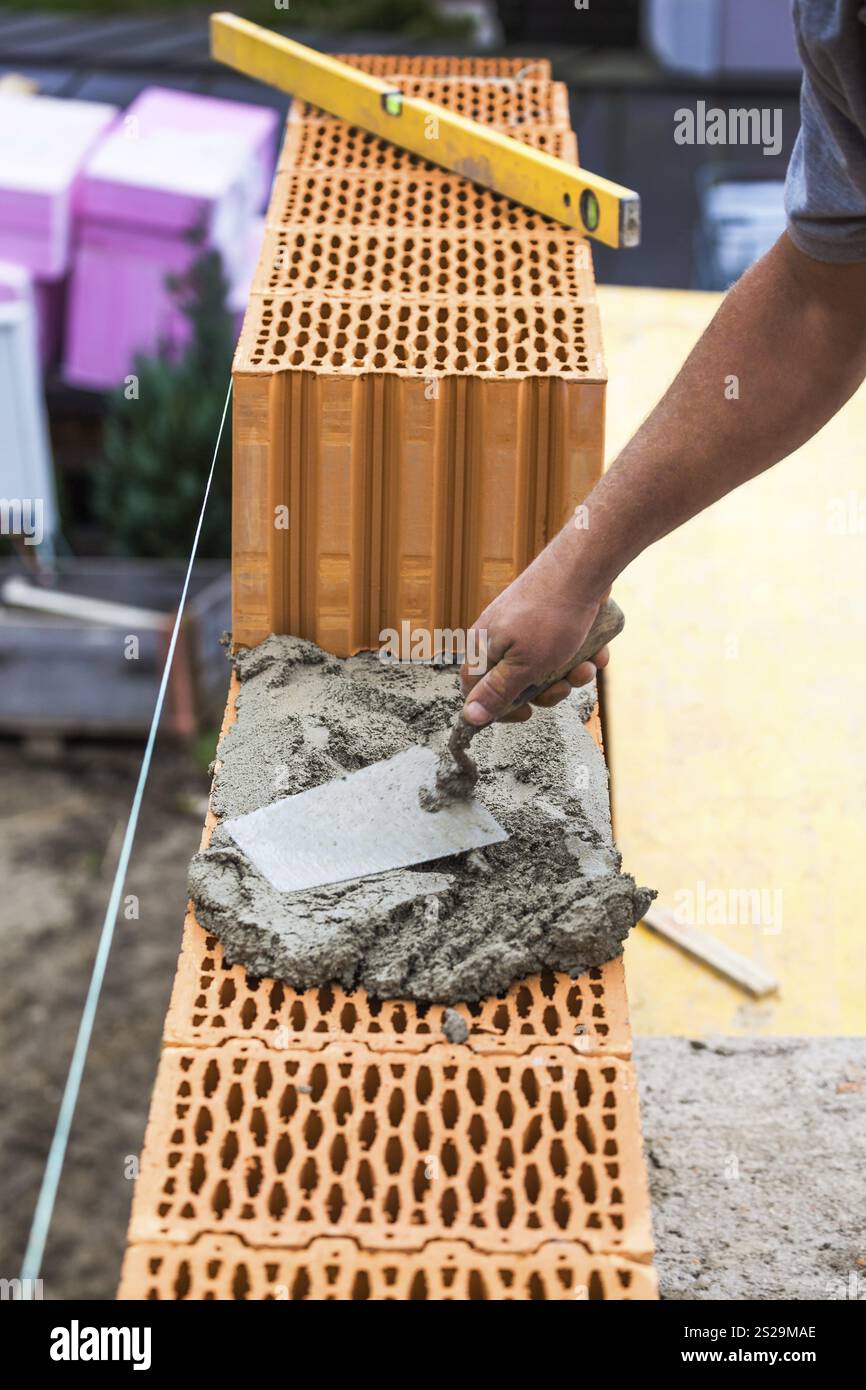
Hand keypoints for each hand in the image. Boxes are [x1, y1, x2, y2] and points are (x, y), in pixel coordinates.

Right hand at [460, 542, 610, 726]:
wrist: (583, 569)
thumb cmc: (550, 617)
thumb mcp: (524, 665)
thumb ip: (497, 692)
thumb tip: (469, 718)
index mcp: (484, 647)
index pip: (476, 690)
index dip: (501, 708)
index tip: (528, 713)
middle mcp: (501, 637)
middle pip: (516, 684)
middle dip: (547, 691)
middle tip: (564, 685)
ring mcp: (526, 628)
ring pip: (545, 670)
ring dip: (569, 675)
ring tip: (586, 666)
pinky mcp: (550, 621)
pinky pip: (562, 651)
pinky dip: (580, 656)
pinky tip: (595, 651)